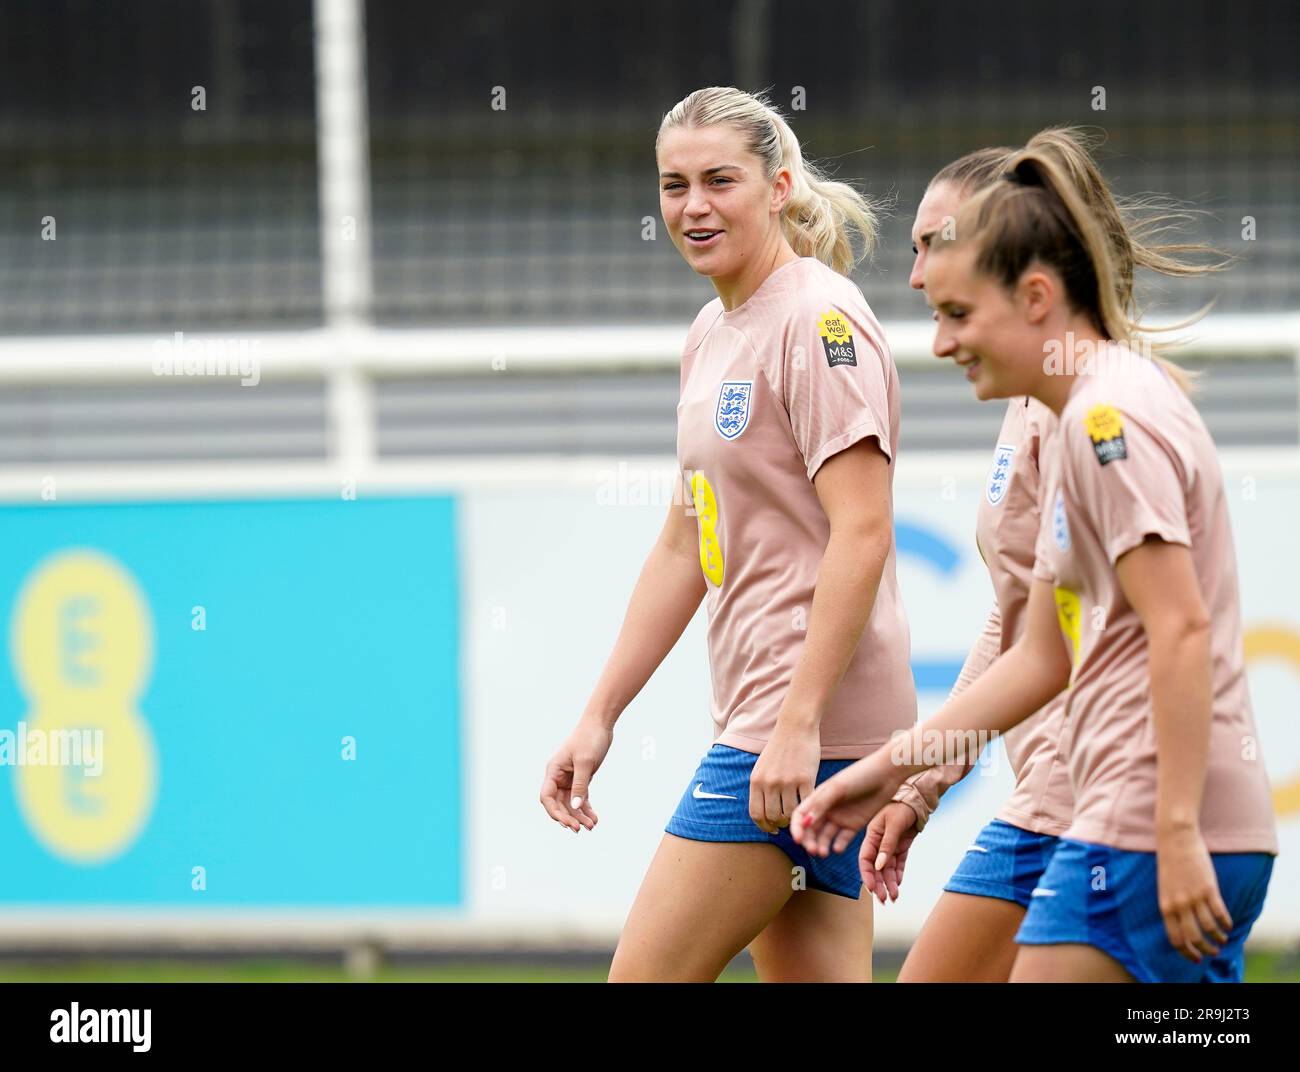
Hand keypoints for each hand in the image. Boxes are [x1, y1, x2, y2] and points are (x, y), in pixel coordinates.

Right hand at [539, 718, 611, 832]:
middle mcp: (558, 776)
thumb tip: (575, 807)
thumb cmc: (589, 738)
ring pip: (570, 803)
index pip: (546, 797)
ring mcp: (570, 778)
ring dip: (579, 815)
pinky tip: (594, 818)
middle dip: (568, 817)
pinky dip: (586, 808)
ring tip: (591, 826)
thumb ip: (580, 785)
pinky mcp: (581, 779)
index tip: (566, 823)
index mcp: (553, 770)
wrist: (601, 724)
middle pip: (558, 803)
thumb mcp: (585, 762)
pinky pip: (581, 798)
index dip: (554, 812)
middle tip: (580, 829)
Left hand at [748, 722, 820, 833]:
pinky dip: (808, 808)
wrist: (795, 727)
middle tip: (788, 823)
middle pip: (773, 817)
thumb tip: (764, 815)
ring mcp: (788, 781)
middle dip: (780, 824)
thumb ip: (761, 788)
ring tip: (798, 815)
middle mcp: (769, 782)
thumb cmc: (779, 748)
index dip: (764, 826)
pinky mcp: (806, 778)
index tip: (772, 829)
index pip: (756, 813)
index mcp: (756, 780)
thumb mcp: (762, 767)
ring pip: (790, 813)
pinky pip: (806, 802)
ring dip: (795, 818)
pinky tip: (810, 806)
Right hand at [790, 750, 899, 857]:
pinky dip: (838, 845)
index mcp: (819, 796)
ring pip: (825, 837)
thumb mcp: (838, 788)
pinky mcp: (854, 825)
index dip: (797, 828)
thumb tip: (805, 822)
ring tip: (824, 852)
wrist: (887, 775)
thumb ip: (820, 804)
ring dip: (821, 845)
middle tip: (813, 850)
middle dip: (809, 841)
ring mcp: (840, 817)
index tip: (797, 840)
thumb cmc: (861, 775)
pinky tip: (838, 848)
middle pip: (811, 829)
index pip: (800, 815)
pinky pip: (843, 839)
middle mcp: (827, 808)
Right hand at [860, 802, 919, 903]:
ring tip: (894, 897)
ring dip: (890, 883)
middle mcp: (879, 843)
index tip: (871, 889)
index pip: (864, 859)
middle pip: (876, 868)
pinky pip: (899, 863)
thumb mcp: (892, 825)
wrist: (916, 799)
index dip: (867, 875)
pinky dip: (899, 874)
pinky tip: (899, 884)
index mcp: (871, 836)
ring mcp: (890, 846)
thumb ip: (886, 845)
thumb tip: (879, 866)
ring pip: (888, 869)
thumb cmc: (900, 807)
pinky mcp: (902, 846)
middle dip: (879, 884)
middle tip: (884, 899)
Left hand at [1157, 825, 1232, 962]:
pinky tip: (1228, 925)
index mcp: (1165, 906)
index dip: (1187, 952)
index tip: (1196, 958)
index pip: (1175, 939)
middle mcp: (1179, 905)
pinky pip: (1220, 913)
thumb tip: (1183, 925)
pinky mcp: (1208, 888)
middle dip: (1205, 950)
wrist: (1175, 838)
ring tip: (1222, 939)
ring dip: (1218, 938)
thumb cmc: (1170, 863)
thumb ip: (1173, 906)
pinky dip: (1226, 923)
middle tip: (1213, 952)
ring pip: (1209, 928)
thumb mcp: (1165, 888)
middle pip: (1193, 938)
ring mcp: (1194, 897)